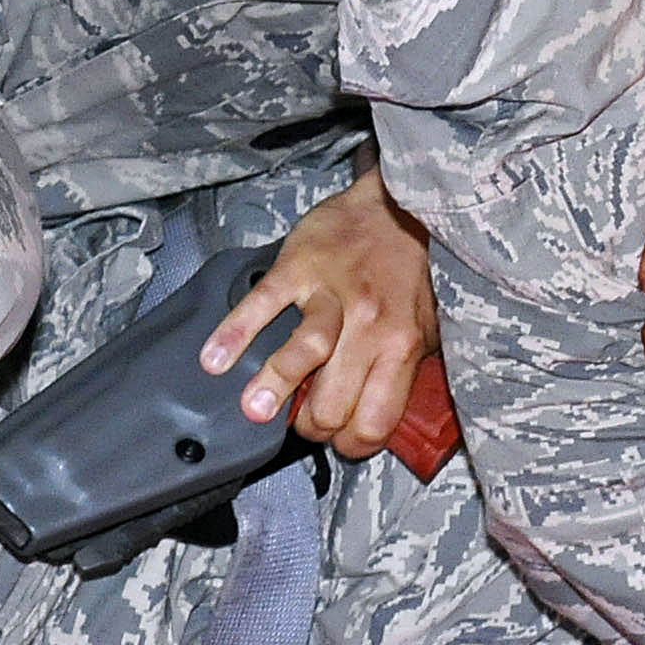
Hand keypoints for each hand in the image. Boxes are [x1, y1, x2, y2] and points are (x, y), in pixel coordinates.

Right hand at [204, 165, 440, 453]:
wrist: (405, 199)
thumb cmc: (416, 268)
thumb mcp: (430, 326)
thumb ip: (406, 370)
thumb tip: (383, 418)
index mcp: (403, 345)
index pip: (375, 420)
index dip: (353, 445)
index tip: (339, 444)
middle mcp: (370, 324)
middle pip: (334, 400)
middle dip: (313, 427)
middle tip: (300, 426)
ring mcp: (332, 294)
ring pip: (302, 353)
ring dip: (274, 387)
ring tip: (253, 409)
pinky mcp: (299, 266)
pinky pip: (262, 303)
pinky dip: (234, 333)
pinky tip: (214, 360)